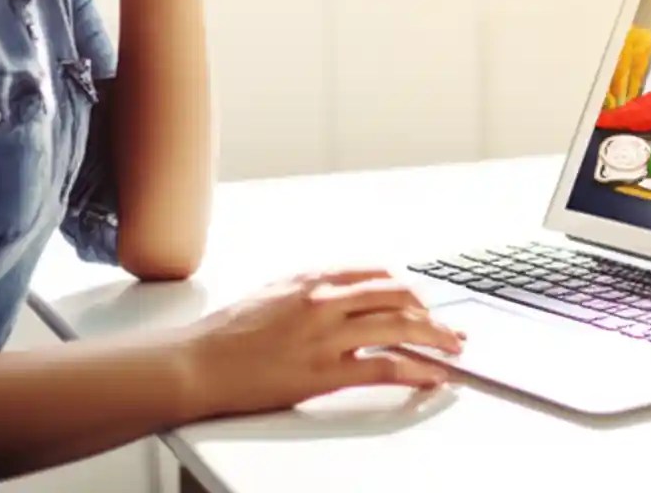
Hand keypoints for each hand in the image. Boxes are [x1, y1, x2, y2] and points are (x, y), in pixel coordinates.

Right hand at [179, 268, 465, 418]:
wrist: (196, 363)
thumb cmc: (226, 334)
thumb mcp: (271, 293)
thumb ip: (308, 289)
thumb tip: (340, 292)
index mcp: (312, 279)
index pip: (377, 274)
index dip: (407, 288)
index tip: (421, 301)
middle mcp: (325, 300)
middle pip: (398, 296)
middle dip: (431, 311)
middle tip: (449, 326)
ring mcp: (327, 335)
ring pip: (400, 327)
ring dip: (435, 338)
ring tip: (454, 348)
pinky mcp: (324, 371)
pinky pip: (385, 366)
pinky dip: (417, 370)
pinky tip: (433, 375)